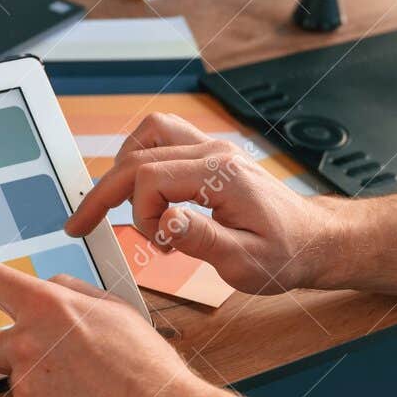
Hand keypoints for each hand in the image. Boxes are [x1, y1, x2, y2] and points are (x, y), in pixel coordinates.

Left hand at [0, 256, 218, 396]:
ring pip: (15, 385)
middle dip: (17, 356)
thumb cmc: (148, 370)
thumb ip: (74, 293)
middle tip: (65, 371)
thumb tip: (50, 287)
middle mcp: (28, 343)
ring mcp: (24, 386)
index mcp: (51, 307)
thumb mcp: (117, 311)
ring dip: (38, 391)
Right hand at [65, 113, 342, 294]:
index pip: (150, 178)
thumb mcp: (246, 262)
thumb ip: (202, 240)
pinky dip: (143, 160)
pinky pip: (165, 138)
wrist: (315, 240)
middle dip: (106, 191)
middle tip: (81, 223)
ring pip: (149, 134)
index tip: (154, 245)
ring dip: (125, 166)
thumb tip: (163, 222)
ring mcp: (212, 148)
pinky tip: (143, 192)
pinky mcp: (211, 154)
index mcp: (220, 175)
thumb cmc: (285, 254)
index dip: (138, 214)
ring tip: (118, 204)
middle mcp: (213, 152)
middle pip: (139, 155)